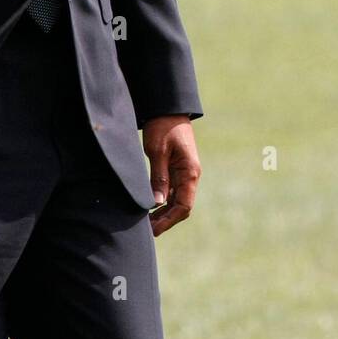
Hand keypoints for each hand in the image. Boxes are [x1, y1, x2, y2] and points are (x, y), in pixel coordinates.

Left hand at [142, 116, 200, 236]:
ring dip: (164, 212)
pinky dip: (163, 201)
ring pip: (177, 200)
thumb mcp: (158, 151)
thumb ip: (158, 178)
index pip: (184, 205)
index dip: (169, 220)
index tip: (154, 230)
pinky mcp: (177, 168)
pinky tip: (151, 208)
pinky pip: (173, 191)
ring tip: (147, 223)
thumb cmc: (163, 127)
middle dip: (166, 220)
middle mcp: (190, 175)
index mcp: (190, 171)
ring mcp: (184, 172)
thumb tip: (157, 203)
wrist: (167, 108)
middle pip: (182, 206)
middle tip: (147, 230)